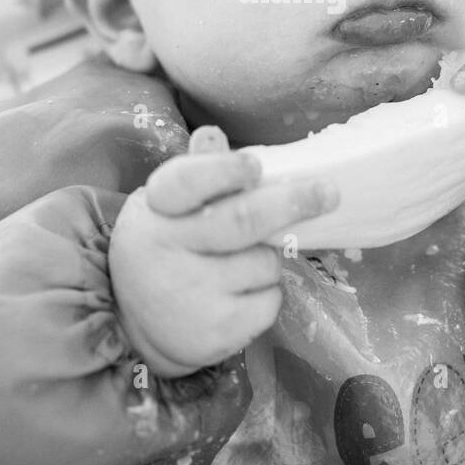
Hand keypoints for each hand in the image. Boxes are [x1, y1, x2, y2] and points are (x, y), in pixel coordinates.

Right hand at [108, 125, 338, 377]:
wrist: (135, 325)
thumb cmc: (167, 250)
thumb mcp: (167, 209)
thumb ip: (196, 173)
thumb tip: (212, 134)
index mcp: (155, 209)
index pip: (187, 182)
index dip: (224, 172)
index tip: (256, 166)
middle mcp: (166, 249)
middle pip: (242, 220)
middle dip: (291, 203)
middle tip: (329, 192)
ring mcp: (190, 293)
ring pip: (264, 263)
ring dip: (268, 260)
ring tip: (239, 267)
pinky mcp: (214, 330)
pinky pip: (269, 300)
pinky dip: (267, 296)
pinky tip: (238, 297)